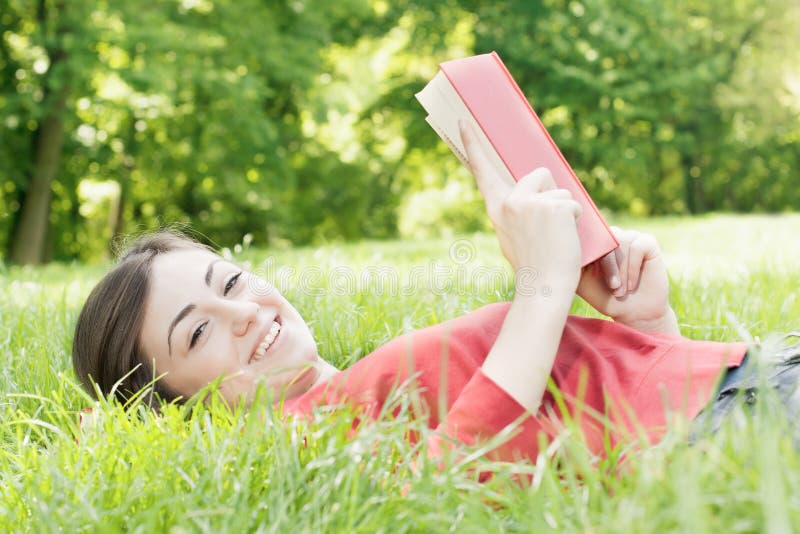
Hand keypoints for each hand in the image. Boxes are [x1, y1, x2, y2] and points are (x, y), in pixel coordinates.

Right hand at [460, 122, 582, 294]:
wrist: (543, 286)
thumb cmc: (532, 264)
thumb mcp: (513, 234)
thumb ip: (516, 211)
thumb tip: (531, 191)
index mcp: (497, 208)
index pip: (483, 171)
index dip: (473, 145)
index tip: (463, 121)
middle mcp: (510, 202)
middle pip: (540, 176)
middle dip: (551, 196)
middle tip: (547, 229)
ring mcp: (531, 204)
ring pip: (560, 192)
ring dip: (565, 212)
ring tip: (555, 238)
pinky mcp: (554, 208)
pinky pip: (573, 204)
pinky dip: (576, 221)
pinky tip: (564, 239)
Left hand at [577, 227, 673, 330]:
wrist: (633, 313)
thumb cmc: (604, 297)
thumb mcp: (580, 281)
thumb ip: (570, 263)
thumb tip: (557, 248)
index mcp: (593, 241)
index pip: (585, 234)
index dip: (589, 254)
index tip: (591, 275)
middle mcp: (611, 235)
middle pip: (604, 238)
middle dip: (607, 266)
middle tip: (612, 287)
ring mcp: (630, 236)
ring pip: (622, 243)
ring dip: (621, 271)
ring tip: (621, 290)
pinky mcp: (648, 242)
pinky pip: (638, 247)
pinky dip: (633, 268)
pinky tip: (632, 284)